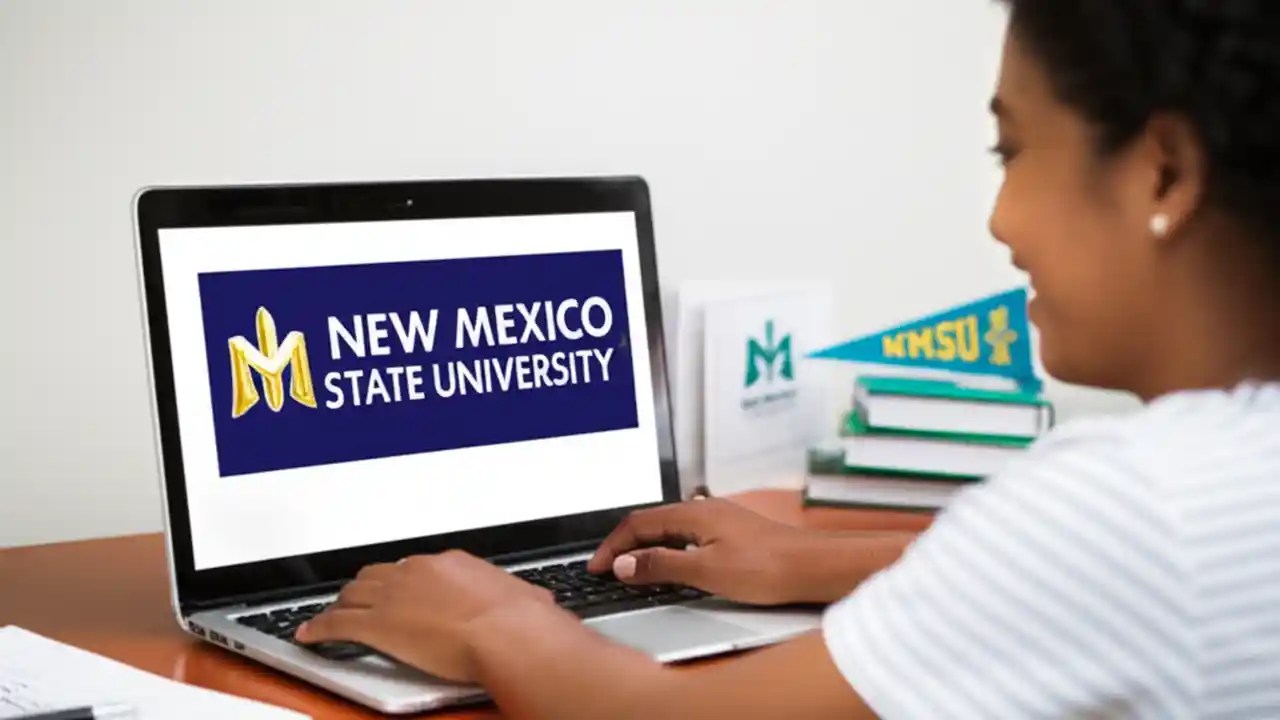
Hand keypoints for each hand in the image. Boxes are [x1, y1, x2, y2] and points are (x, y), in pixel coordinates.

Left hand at [295, 551, 560, 681]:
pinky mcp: (379, 625)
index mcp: (451, 563)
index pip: (415, 569)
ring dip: (341, 604)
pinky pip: (337, 623)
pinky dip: (320, 628)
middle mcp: (417, 573)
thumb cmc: (519, 621)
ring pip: (353, 595)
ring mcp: (395, 597)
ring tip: (332, 613)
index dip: (404, 582)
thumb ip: (522, 598)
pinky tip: (310, 634)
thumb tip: (539, 602)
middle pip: (378, 576)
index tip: (403, 591)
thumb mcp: (527, 599)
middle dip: (368, 588)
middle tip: (361, 599)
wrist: (506, 634)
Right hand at [587, 498, 817, 604]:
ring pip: (669, 530)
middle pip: (651, 522)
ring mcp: (719, 521)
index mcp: (693, 513)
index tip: (597, 566)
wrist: (813, 568)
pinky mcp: (731, 535)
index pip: (638, 523)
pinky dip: (667, 550)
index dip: (613, 546)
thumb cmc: (766, 568)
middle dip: (625, 544)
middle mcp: (704, 510)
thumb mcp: (705, 571)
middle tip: (606, 569)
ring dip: (645, 547)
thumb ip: (662, 566)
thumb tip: (624, 564)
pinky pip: (686, 537)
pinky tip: (670, 566)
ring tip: (630, 570)